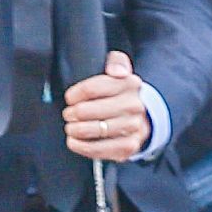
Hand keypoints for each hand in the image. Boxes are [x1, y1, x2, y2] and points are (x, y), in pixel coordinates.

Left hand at [61, 50, 154, 164]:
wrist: (142, 119)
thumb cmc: (121, 95)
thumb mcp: (120, 71)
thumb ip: (117, 62)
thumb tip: (116, 71)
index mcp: (129, 84)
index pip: (90, 89)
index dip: (73, 95)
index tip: (70, 98)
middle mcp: (133, 106)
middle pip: (87, 111)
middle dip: (71, 113)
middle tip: (69, 114)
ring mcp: (132, 128)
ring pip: (92, 130)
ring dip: (74, 130)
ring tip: (71, 127)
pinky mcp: (128, 147)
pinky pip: (98, 149)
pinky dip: (81, 146)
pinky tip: (75, 141)